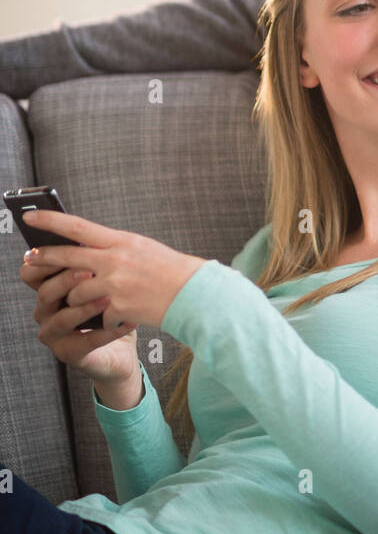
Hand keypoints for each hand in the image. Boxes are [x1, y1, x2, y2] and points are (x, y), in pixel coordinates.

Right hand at [19, 256, 139, 383]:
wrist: (121, 345)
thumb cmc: (110, 307)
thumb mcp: (102, 282)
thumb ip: (92, 263)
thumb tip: (93, 238)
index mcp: (48, 290)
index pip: (31, 274)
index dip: (43, 262)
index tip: (67, 248)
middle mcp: (44, 312)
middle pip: (46, 293)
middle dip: (67, 281)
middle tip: (90, 272)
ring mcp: (53, 335)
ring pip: (63, 319)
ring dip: (86, 308)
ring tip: (109, 299)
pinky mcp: (68, 354)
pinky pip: (86, 342)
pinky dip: (108, 332)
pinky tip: (128, 323)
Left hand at [20, 209, 205, 327]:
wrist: (193, 294)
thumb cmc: (168, 270)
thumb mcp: (140, 248)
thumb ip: (111, 247)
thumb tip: (82, 247)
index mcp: (120, 241)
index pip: (77, 227)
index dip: (50, 220)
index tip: (30, 216)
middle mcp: (114, 260)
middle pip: (66, 258)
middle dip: (44, 258)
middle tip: (30, 259)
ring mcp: (114, 285)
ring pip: (75, 292)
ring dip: (75, 297)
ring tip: (86, 299)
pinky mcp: (117, 307)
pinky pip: (96, 313)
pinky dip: (102, 316)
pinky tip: (115, 314)